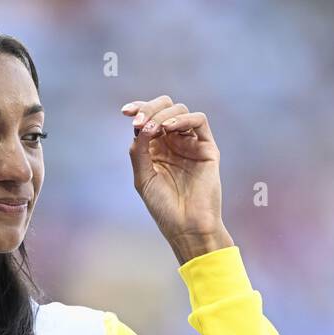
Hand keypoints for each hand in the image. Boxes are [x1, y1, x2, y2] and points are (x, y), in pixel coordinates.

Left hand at [122, 95, 233, 264]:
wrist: (186, 226)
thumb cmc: (164, 208)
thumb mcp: (143, 177)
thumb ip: (139, 149)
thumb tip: (143, 124)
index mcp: (156, 148)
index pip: (148, 117)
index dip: (138, 108)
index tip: (125, 112)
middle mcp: (174, 142)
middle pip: (164, 108)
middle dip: (149, 108)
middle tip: (140, 122)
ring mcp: (191, 144)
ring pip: (180, 110)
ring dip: (163, 114)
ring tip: (155, 129)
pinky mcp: (207, 148)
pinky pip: (199, 120)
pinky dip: (183, 118)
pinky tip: (170, 127)